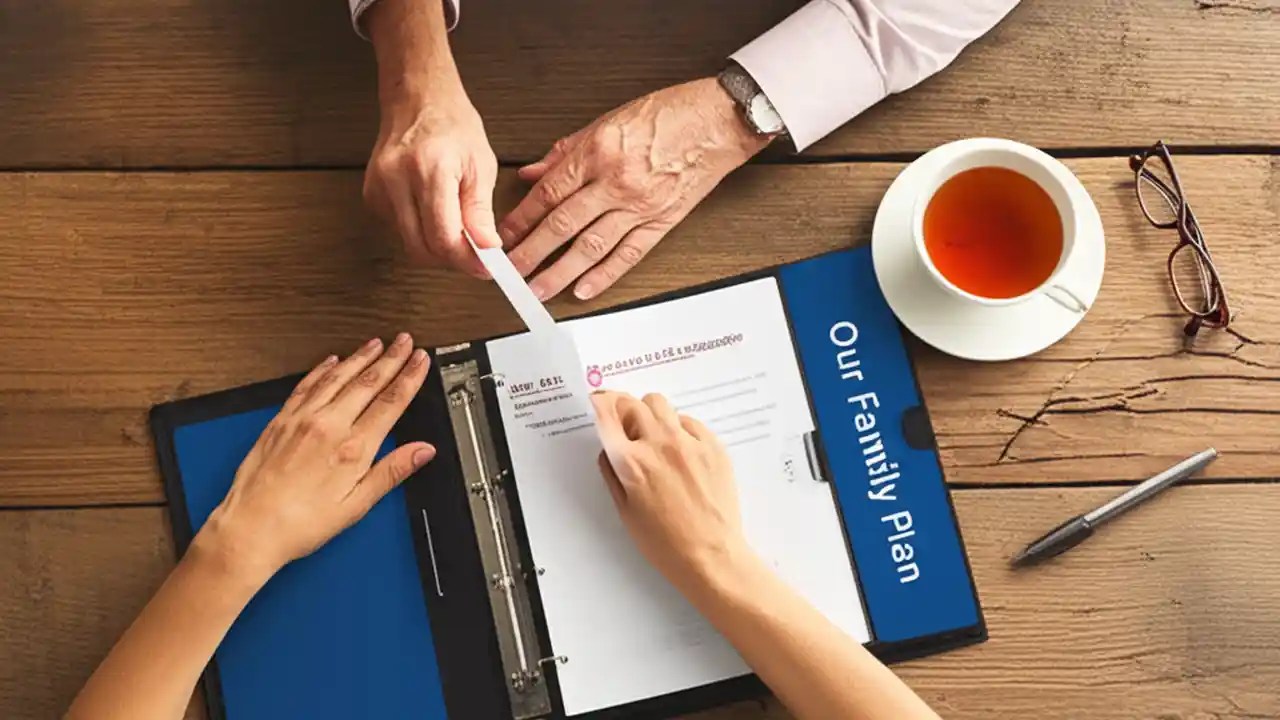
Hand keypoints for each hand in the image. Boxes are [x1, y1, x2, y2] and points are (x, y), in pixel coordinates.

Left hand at [193, 333, 434, 581]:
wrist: (250, 527)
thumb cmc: (300, 524)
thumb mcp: (357, 505)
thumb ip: (391, 472)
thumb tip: (422, 451)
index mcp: (352, 448)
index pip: (391, 402)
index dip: (409, 377)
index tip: (420, 361)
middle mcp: (327, 426)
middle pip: (367, 382)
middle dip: (390, 358)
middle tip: (404, 341)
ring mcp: (302, 419)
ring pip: (337, 377)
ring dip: (360, 357)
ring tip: (376, 343)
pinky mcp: (281, 420)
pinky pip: (306, 384)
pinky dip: (322, 369)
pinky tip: (332, 360)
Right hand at [361, 0, 500, 275]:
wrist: (417, 100)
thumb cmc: (453, 126)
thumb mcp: (481, 166)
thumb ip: (481, 212)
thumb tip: (488, 249)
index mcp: (430, 169)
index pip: (443, 237)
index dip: (466, 260)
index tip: (486, 267)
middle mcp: (397, 179)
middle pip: (422, 249)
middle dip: (452, 260)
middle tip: (476, 256)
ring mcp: (378, 188)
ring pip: (410, 244)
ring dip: (437, 248)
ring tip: (458, 228)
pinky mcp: (371, 196)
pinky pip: (399, 231)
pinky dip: (420, 232)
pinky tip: (433, 213)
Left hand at [502, 78, 771, 300]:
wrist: (718, 121)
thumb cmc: (669, 114)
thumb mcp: (607, 120)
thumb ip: (566, 151)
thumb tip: (533, 172)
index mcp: (599, 151)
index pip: (549, 193)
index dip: (521, 219)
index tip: (503, 237)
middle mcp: (617, 181)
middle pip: (563, 224)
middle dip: (532, 253)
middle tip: (510, 272)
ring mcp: (640, 205)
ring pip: (591, 247)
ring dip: (560, 272)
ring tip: (538, 290)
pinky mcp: (662, 222)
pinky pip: (628, 255)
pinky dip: (603, 276)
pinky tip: (583, 290)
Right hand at [591, 391, 751, 594]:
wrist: (711, 556)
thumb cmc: (666, 544)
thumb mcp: (626, 512)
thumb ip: (613, 475)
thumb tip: (609, 449)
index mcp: (631, 463)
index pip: (607, 416)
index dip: (599, 404)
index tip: (598, 402)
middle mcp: (659, 445)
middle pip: (633, 404)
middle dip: (624, 410)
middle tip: (627, 424)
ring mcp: (689, 443)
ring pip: (661, 404)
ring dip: (650, 413)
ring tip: (654, 435)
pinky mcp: (713, 446)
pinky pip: (689, 421)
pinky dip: (679, 428)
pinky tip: (681, 450)